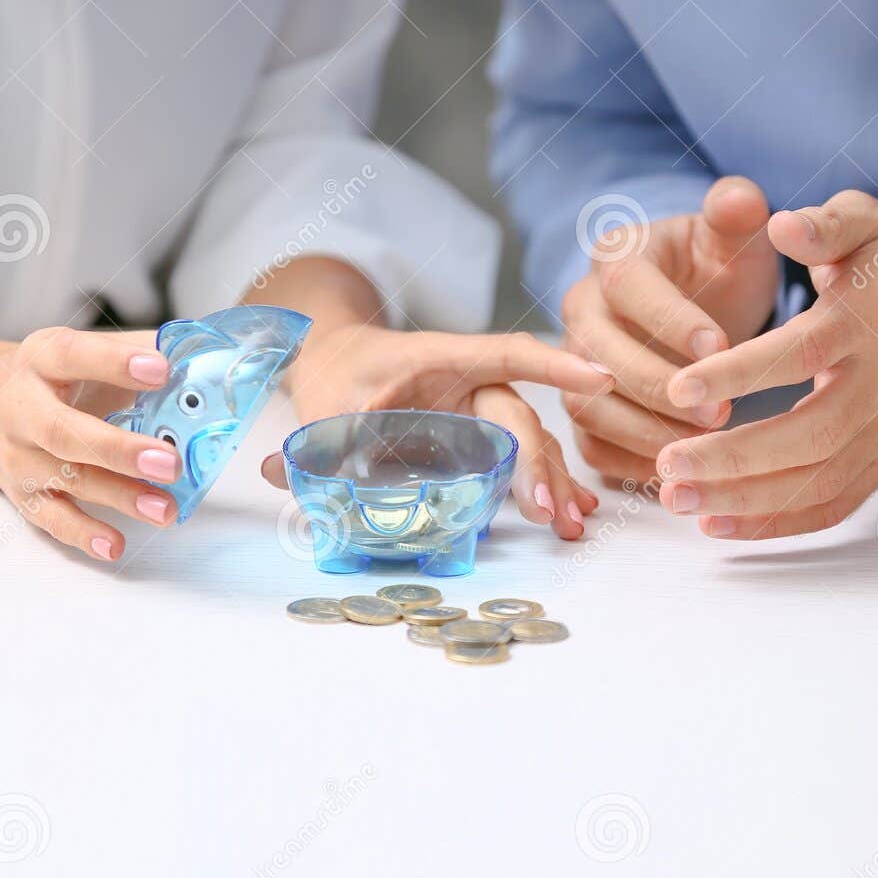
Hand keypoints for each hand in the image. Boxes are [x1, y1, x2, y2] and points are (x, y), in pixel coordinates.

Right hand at [0, 327, 185, 561]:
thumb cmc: (58, 380)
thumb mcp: (86, 352)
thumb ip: (139, 351)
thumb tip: (202, 358)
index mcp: (42, 359)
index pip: (73, 356)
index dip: (115, 363)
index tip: (162, 370)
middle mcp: (22, 408)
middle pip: (64, 431)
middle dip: (119, 450)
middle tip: (170, 463)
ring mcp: (19, 456)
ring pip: (66, 479)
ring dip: (118, 496)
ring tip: (165, 508)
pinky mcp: (23, 495)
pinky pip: (52, 519)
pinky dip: (83, 534)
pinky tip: (115, 545)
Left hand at [261, 324, 615, 538]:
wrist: (335, 359)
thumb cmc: (334, 373)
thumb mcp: (321, 403)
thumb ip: (313, 437)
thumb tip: (279, 472)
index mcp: (438, 359)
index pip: (504, 354)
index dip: (552, 364)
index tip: (598, 376)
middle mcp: (470, 381)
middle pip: (517, 417)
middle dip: (540, 464)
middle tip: (549, 511)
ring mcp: (479, 407)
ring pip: (529, 440)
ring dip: (553, 481)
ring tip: (573, 524)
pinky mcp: (479, 434)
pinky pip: (519, 456)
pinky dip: (544, 482)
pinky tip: (572, 510)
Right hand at [559, 176, 779, 486]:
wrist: (702, 302)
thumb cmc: (720, 266)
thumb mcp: (735, 234)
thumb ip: (738, 211)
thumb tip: (740, 200)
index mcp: (616, 256)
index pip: (628, 284)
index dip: (670, 319)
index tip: (720, 348)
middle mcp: (582, 308)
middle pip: (597, 355)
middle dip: (658, 388)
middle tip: (721, 411)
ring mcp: (573, 364)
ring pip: (587, 404)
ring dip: (645, 431)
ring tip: (705, 445)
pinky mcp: (582, 407)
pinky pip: (591, 444)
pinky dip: (630, 463)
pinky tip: (682, 471)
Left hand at [656, 190, 877, 538]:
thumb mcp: (869, 225)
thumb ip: (826, 224)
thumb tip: (780, 225)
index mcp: (867, 323)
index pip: (800, 353)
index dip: (740, 372)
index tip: (677, 387)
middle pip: (809, 435)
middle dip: (734, 457)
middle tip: (667, 463)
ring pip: (817, 482)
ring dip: (744, 500)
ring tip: (675, 499)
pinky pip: (832, 505)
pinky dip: (776, 524)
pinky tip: (718, 526)